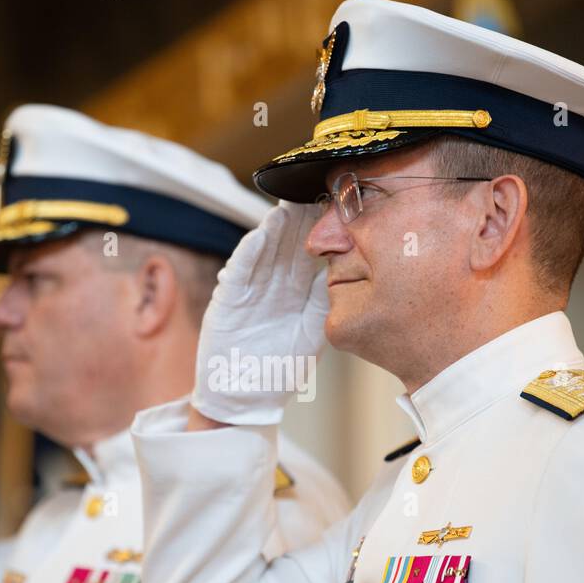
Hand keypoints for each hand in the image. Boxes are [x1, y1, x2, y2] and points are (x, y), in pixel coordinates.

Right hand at [190, 201, 327, 425]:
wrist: (246, 396)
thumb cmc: (280, 366)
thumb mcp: (314, 330)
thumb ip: (328, 301)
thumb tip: (355, 271)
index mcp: (296, 287)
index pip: (313, 249)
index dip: (326, 226)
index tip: (343, 204)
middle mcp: (274, 281)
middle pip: (289, 239)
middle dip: (303, 214)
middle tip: (319, 186)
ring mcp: (250, 288)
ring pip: (265, 249)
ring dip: (277, 226)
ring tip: (290, 203)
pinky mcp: (229, 300)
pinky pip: (240, 272)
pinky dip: (250, 254)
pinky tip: (261, 236)